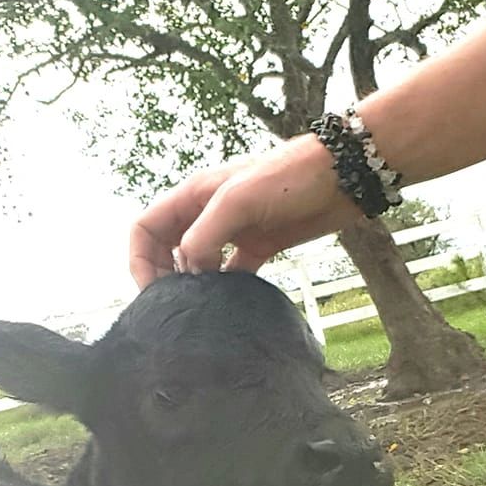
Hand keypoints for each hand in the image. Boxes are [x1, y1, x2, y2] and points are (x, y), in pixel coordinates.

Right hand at [128, 134, 360, 288]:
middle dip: (162, 277)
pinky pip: (230, 273)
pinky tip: (233, 305)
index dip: (139, 260)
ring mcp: (234, 231)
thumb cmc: (292, 176)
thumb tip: (188, 273)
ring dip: (193, 286)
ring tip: (200, 310)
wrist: (346, 175)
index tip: (153, 292)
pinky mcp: (260, 246)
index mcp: (193, 196)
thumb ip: (204, 235)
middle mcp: (208, 213)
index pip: (145, 228)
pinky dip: (226, 289)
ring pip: (196, 263)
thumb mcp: (238, 200)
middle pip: (165, 248)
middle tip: (174, 308)